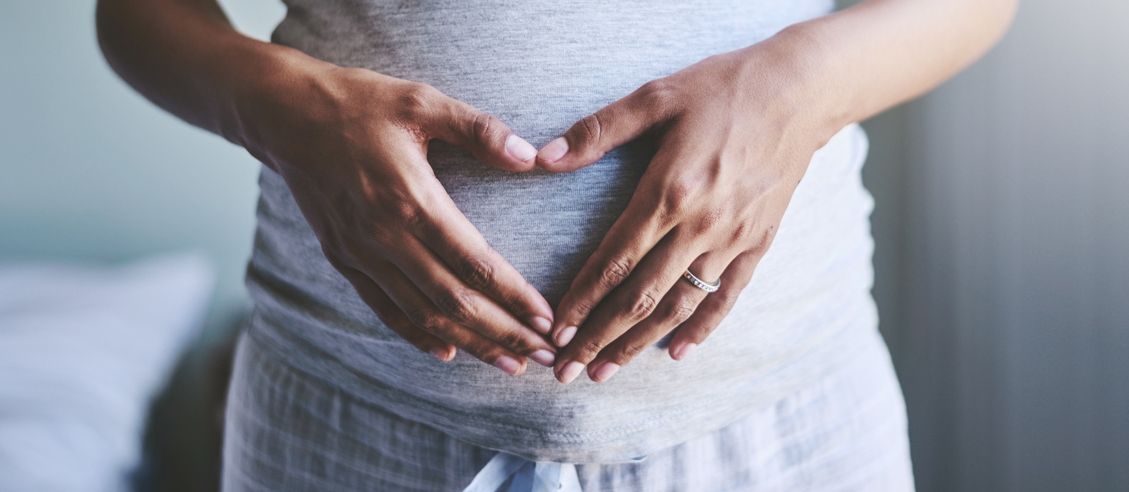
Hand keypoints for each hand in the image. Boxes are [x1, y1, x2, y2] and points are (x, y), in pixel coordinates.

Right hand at [240, 61, 557, 374]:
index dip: (515, 296)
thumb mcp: (423, 101)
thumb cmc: (359, 104)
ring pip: (423, 315)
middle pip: (454, 301)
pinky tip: (449, 352)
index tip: (547, 320)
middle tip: (543, 355)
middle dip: (504, 333)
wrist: (285, 116)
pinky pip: (385, 308)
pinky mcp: (343, 259)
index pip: (474, 262)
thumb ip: (480, 130)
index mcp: (411, 198)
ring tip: (510, 364)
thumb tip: (530, 158)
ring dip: (471, 343)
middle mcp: (385, 236)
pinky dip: (418, 335)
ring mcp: (361, 253)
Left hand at [536, 42, 838, 382]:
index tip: (554, 331)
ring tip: (606, 370)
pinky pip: (726, 296)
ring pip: (678, 304)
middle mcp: (700, 225)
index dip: (580, 300)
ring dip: (639, 342)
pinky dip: (701, 328)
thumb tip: (543, 157)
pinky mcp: (757, 243)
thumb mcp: (656, 95)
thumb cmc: (722, 87)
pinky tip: (676, 352)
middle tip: (567, 371)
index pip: (614, 260)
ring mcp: (732, 239)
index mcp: (668, 191)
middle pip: (640, 296)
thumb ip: (599, 130)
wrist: (801, 91)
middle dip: (598, 337)